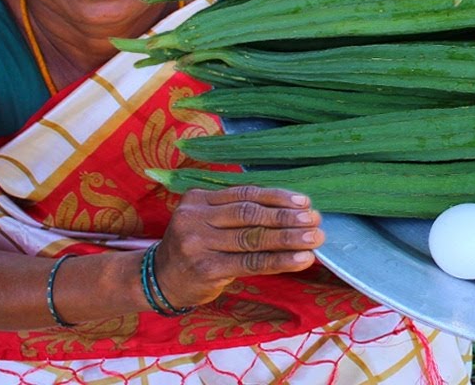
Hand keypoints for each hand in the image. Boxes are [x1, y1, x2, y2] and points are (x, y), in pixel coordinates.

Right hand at [152, 185, 323, 307]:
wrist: (159, 281)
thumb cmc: (195, 248)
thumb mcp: (208, 221)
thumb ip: (238, 212)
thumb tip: (292, 210)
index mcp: (198, 199)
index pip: (246, 194)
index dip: (278, 197)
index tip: (305, 201)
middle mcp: (195, 217)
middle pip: (251, 214)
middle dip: (287, 217)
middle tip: (316, 220)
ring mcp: (198, 244)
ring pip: (253, 238)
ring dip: (289, 238)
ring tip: (315, 238)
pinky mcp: (206, 269)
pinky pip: (251, 262)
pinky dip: (279, 260)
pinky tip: (301, 259)